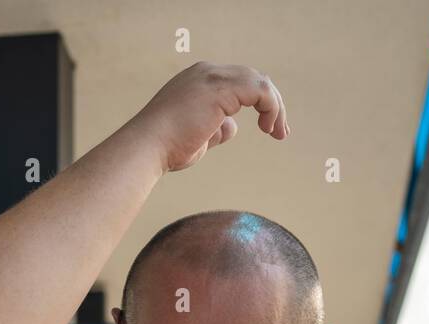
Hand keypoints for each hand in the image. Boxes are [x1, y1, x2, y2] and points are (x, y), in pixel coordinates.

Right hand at [124, 61, 288, 173]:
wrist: (147, 147)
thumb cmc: (166, 147)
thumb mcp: (197, 135)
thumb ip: (216, 128)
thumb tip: (232, 127)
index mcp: (199, 80)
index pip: (239, 83)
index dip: (259, 103)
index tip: (269, 128)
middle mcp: (206, 72)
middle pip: (253, 78)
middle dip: (272, 104)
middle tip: (281, 132)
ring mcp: (213, 77)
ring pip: (260, 82)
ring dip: (276, 107)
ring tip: (278, 133)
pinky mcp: (221, 88)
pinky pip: (261, 91)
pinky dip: (272, 108)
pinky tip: (269, 128)